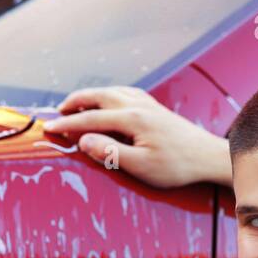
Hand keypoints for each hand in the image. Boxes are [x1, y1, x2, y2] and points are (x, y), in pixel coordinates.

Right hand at [43, 86, 231, 188]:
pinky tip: (108, 100)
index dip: (67, 124)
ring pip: (112, 91)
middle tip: (58, 111)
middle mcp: (138, 105)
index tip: (49, 128)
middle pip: (98, 97)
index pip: (90, 119)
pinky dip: (109, 94)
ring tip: (76, 104)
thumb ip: (110, 152)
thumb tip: (83, 140)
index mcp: (132, 119)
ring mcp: (148, 104)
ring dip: (91, 96)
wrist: (208, 157)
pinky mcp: (156, 107)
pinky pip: (125, 92)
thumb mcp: (141, 166)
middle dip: (75, 103)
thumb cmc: (177, 166)